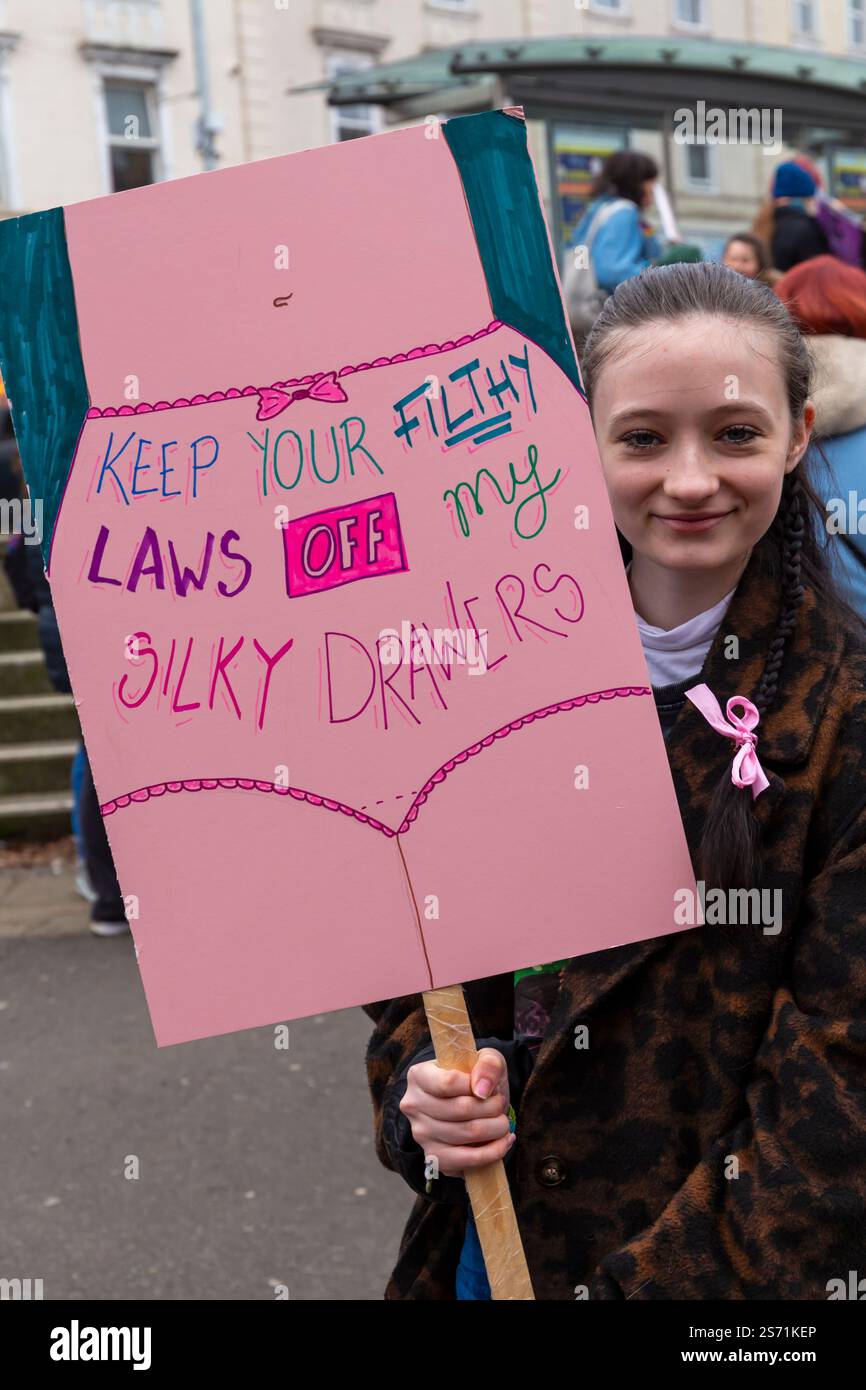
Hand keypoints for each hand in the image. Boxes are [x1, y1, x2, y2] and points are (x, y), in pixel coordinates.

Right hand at [400, 1047, 514, 1178]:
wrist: (469, 1104)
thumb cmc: (475, 1079)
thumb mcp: (485, 1059)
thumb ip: (488, 1064)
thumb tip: (482, 1090)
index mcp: (418, 1076)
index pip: (448, 1083)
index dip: (475, 1086)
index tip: (489, 1088)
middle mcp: (413, 1105)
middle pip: (460, 1109)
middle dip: (492, 1107)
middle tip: (500, 1103)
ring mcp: (421, 1134)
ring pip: (467, 1133)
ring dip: (496, 1128)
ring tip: (503, 1121)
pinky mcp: (435, 1158)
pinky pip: (468, 1160)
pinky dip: (493, 1151)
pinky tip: (504, 1141)